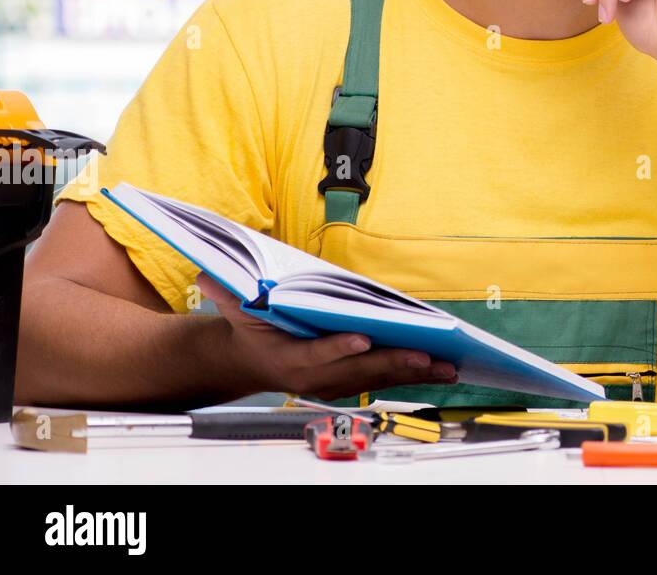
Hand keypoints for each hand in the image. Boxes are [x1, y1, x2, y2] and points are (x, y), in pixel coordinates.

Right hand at [195, 271, 457, 401]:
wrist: (246, 363)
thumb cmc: (248, 330)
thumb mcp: (233, 308)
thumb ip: (226, 292)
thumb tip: (208, 273)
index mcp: (288, 359)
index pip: (316, 355)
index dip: (338, 349)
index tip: (362, 339)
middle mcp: (315, 378)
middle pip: (359, 371)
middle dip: (395, 362)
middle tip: (427, 355)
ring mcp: (334, 383)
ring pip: (379, 380)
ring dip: (414, 374)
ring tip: (448, 366)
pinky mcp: (349, 383)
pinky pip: (384, 380)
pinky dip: (413, 375)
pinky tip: (441, 369)